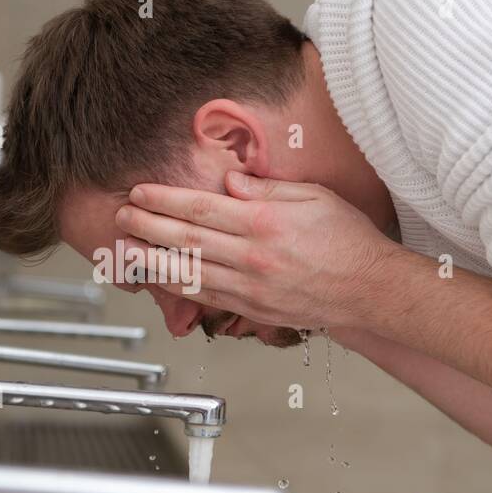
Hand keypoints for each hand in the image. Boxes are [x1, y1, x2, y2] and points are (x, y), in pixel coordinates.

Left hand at [114, 170, 388, 329]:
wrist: (370, 290)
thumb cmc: (347, 240)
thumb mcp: (314, 197)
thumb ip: (267, 189)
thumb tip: (229, 181)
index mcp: (265, 222)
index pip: (202, 208)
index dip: (165, 200)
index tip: (141, 192)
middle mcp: (253, 257)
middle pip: (187, 239)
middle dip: (147, 226)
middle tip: (120, 216)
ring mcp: (251, 288)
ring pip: (189, 272)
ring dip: (152, 260)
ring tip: (124, 249)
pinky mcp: (253, 310)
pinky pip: (207, 297)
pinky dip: (178, 288)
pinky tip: (158, 278)